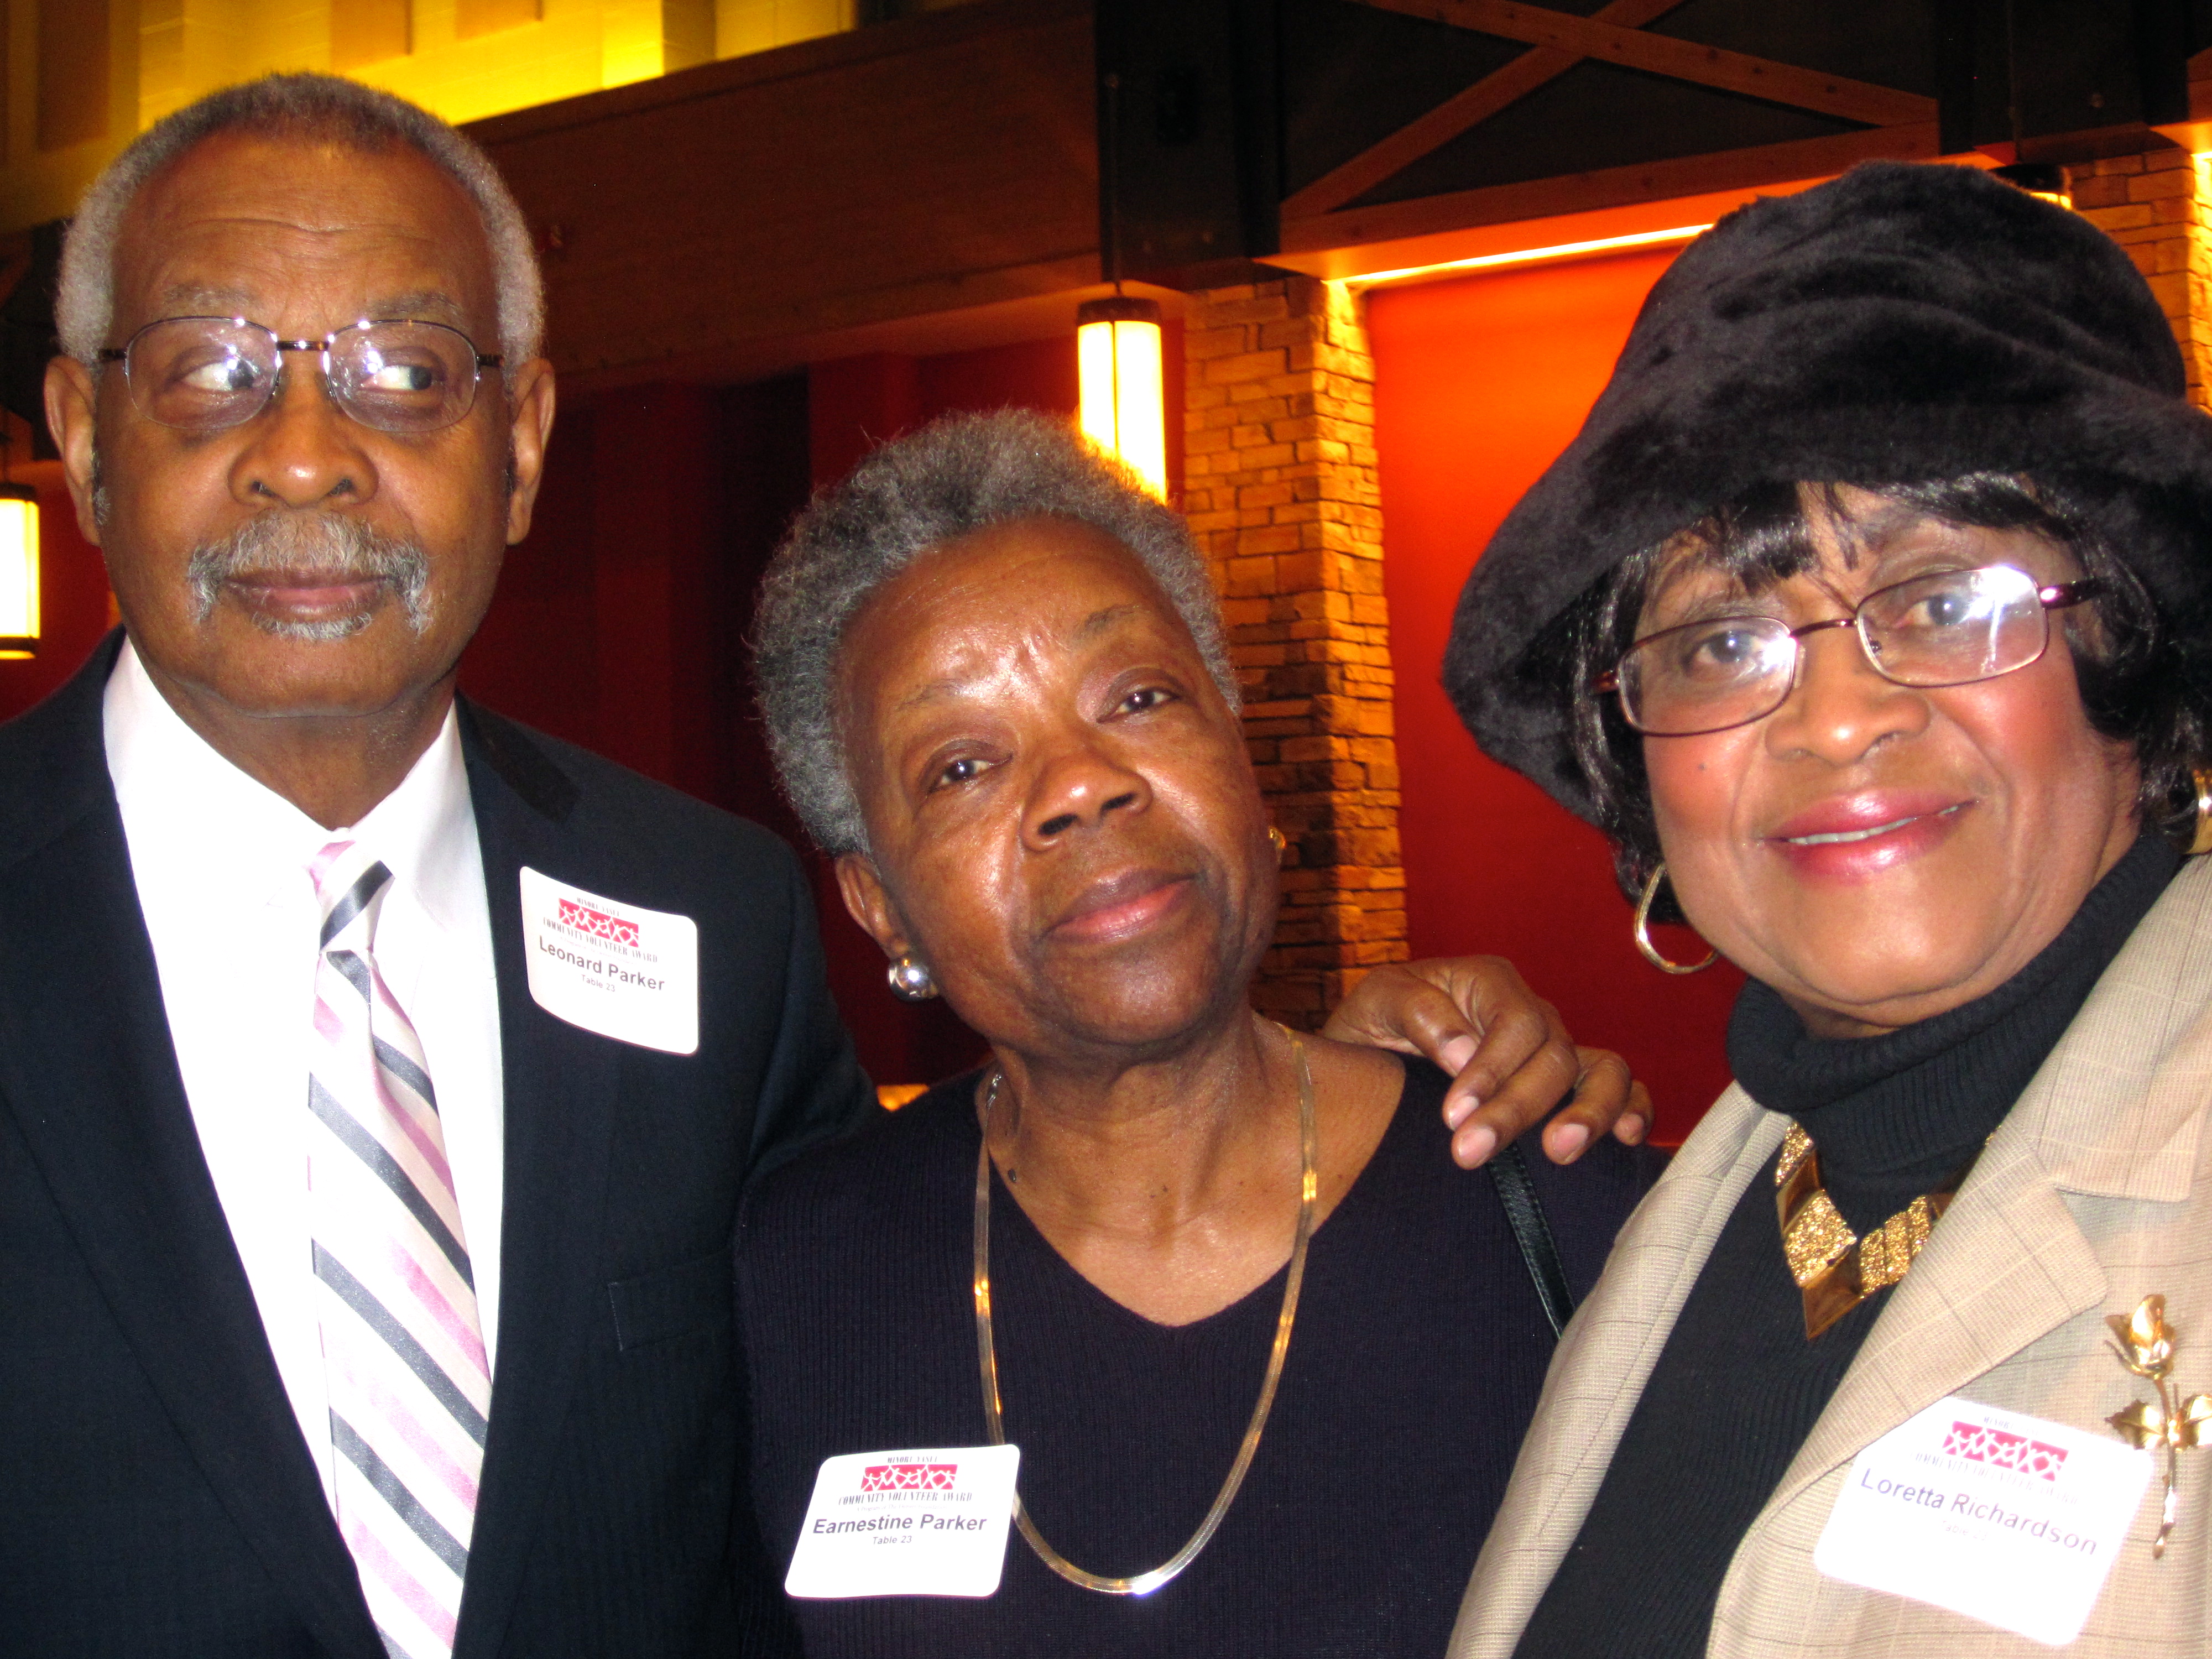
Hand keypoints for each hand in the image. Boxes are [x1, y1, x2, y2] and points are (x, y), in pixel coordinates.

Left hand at [1321, 957, 1651, 1167]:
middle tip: (1469, 1153)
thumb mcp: (1376, 1005)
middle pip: (1554, 1055)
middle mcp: (1532, 1013)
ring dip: (1588, 1112)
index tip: (1452, 1116)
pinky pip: (1621, 1091)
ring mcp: (1557, 1050)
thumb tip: (1464, 1051)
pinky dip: (1631, 1110)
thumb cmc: (1373, 1029)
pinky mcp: (1570, 1089)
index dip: (1491, 1069)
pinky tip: (1627, 1139)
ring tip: (1559, 1152)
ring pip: (1602, 1070)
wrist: (1369, 1064)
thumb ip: (1415, 1012)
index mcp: (1487, 983)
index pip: (1513, 1022)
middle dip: (1516, 1107)